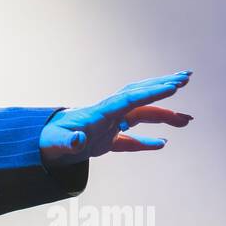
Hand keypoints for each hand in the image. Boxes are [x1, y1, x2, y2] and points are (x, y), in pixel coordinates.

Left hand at [39, 70, 193, 166]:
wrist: (38, 146)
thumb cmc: (47, 142)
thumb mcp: (56, 143)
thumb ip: (68, 142)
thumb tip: (77, 140)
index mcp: (100, 112)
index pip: (131, 99)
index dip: (152, 92)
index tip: (175, 85)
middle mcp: (107, 115)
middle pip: (140, 97)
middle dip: (162, 88)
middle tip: (186, 79)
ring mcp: (108, 127)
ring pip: (141, 116)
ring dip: (164, 116)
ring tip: (187, 120)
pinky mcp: (105, 141)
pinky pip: (130, 140)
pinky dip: (145, 141)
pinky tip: (162, 144)